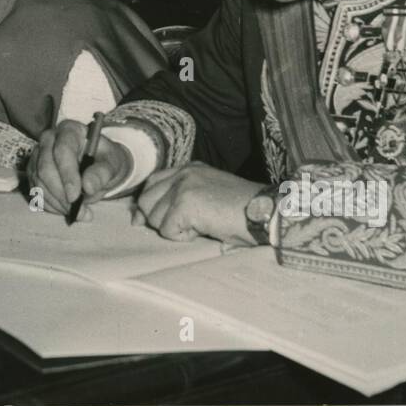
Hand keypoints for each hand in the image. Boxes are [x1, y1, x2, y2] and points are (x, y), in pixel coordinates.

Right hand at [28, 119, 132, 217]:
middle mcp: (49, 139)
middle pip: (45, 167)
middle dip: (60, 193)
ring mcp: (38, 155)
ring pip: (38, 182)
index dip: (67, 174)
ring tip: (78, 212)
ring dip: (56, 202)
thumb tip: (88, 186)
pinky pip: (35, 191)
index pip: (62, 150)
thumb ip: (102, 173)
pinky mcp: (33, 171)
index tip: (76, 196)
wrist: (97, 164)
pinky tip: (66, 210)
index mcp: (69, 130)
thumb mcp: (111, 163)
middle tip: (77, 209)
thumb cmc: (104, 159)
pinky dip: (50, 205)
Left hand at [133, 162, 259, 243]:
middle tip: (189, 225)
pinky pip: (168, 230)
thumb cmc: (242, 212)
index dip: (148, 205)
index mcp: (189, 169)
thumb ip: (177, 200)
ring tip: (201, 225)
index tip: (149, 221)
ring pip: (154, 218)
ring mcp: (183, 186)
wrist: (265, 212)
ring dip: (174, 229)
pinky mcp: (186, 202)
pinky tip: (205, 229)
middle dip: (159, 220)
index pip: (151, 184)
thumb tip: (140, 219)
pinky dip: (184, 237)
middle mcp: (183, 173)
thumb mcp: (206, 198)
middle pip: (145, 201)